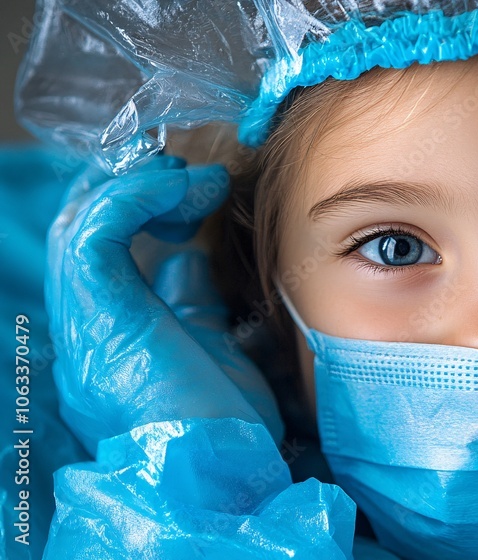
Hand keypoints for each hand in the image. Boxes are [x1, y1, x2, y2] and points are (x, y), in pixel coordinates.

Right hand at [46, 156, 282, 452]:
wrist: (228, 476)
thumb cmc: (228, 425)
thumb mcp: (210, 346)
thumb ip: (190, 301)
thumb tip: (189, 254)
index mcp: (110, 337)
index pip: (101, 254)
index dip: (134, 208)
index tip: (186, 190)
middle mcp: (87, 329)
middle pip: (80, 233)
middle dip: (126, 187)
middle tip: (178, 169)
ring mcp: (87, 325)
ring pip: (78, 227)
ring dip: (134, 186)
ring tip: (186, 176)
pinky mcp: (101, 318)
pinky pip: (95, 236)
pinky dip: (134, 199)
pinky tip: (182, 191)